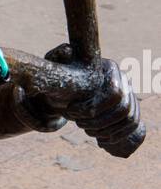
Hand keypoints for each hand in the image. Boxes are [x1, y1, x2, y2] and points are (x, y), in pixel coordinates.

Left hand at [27, 44, 143, 153]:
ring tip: (87, 130)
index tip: (70, 112)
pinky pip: (133, 125)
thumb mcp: (56, 66)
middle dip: (98, 122)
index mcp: (110, 68)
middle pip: (123, 109)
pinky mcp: (128, 109)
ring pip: (128, 119)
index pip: (114, 94)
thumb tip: (66, 50)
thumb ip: (59, 56)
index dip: (92, 108)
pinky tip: (102, 139)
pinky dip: (118, 135)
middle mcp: (124, 80)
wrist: (67, 90)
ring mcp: (128, 95)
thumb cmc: (60, 77)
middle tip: (78, 124)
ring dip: (106, 129)